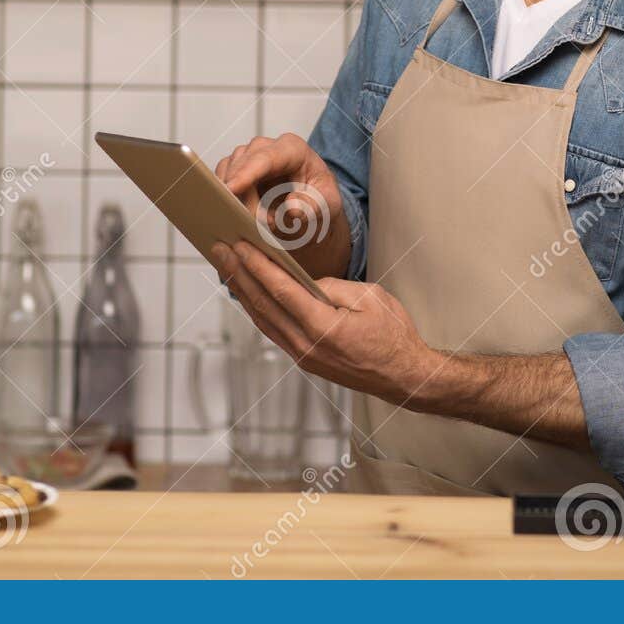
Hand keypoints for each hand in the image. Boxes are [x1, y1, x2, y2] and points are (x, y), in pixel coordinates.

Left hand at [211, 240, 438, 405]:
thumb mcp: (370, 297)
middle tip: (219, 250)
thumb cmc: (393, 334)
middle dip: (239, 274)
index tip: (239, 245)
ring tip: (227, 267)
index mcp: (324, 328)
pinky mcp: (304, 360)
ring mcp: (303, 356)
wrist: (404, 377)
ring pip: (263, 320)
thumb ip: (333, 287)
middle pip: (263, 305)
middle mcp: (307, 346)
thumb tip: (305, 281)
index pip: (281, 291)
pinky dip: (257, 309)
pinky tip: (249, 293)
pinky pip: (273, 330)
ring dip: (243, 292)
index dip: (256, 266)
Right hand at [215, 133, 350, 279]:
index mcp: (293, 149)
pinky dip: (227, 201)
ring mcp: (248, 158)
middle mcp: (266, 148)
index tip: (232, 188)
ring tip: (257, 224)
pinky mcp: (234, 172)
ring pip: (227, 174)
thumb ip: (313, 207)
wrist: (310, 210)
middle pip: (242, 166)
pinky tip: (239, 218)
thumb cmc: (319, 202)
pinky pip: (221, 184)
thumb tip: (292, 208)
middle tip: (257, 224)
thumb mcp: (326, 206)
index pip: (267, 158)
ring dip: (237, 201)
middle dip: (245, 197)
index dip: (247, 173)